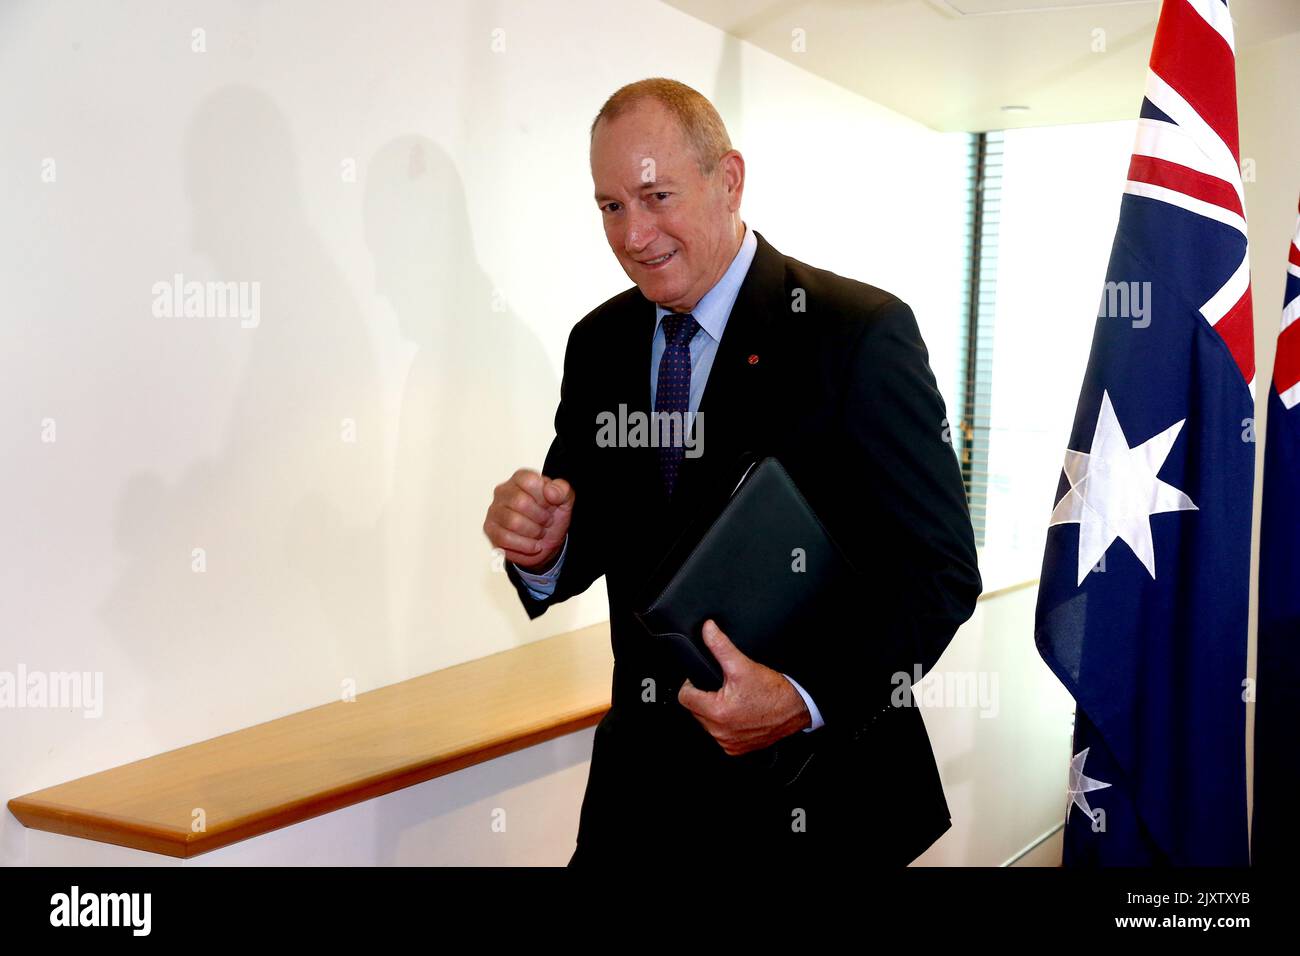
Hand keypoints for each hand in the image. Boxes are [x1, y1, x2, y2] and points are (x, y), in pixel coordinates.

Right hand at [483, 468, 573, 569]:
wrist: (545, 542)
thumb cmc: (551, 517)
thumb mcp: (565, 501)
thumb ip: (562, 490)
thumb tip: (550, 491)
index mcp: (521, 479)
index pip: (528, 480)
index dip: (543, 497)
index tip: (549, 505)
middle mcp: (504, 491)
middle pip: (520, 502)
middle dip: (540, 517)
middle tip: (546, 522)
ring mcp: (494, 510)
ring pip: (513, 522)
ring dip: (533, 532)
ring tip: (539, 532)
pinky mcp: (490, 529)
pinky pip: (505, 538)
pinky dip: (525, 545)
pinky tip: (533, 545)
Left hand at [677, 619, 811, 755]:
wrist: (796, 708)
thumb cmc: (774, 692)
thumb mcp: (743, 665)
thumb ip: (720, 646)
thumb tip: (707, 630)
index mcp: (717, 712)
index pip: (684, 697)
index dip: (692, 684)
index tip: (703, 680)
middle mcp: (720, 732)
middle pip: (695, 710)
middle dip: (705, 697)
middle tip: (723, 687)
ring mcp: (728, 742)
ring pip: (707, 723)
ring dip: (714, 712)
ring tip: (732, 700)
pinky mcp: (736, 749)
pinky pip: (720, 735)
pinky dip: (725, 725)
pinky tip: (738, 714)